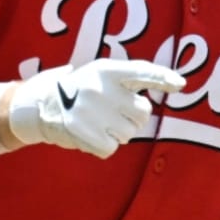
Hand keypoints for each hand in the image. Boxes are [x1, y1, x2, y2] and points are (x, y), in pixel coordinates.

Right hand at [7, 59, 184, 158]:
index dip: (163, 78)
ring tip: (96, 122)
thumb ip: (127, 79)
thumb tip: (171, 85)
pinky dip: (103, 146)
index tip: (180, 84)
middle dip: (132, 117)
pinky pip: (111, 149)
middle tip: (112, 113)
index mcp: (107, 70)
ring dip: (117, 133)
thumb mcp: (98, 73)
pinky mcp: (85, 133)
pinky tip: (89, 134)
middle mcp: (102, 89)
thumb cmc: (76, 89)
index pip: (142, 71)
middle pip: (143, 113)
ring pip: (129, 134)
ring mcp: (93, 112)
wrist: (38, 105)